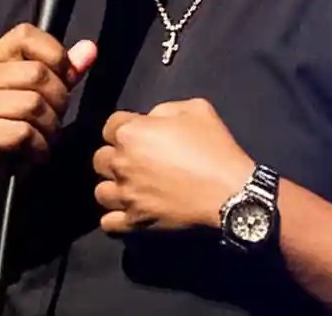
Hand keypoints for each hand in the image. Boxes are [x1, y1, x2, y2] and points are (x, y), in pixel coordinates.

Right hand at [0, 24, 97, 200]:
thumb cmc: (10, 138)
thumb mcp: (36, 100)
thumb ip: (62, 74)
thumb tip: (90, 49)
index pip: (24, 35)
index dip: (54, 53)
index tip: (63, 78)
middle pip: (37, 73)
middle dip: (58, 101)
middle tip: (52, 122)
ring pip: (34, 104)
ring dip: (50, 129)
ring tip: (42, 140)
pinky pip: (25, 133)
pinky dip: (39, 148)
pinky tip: (31, 155)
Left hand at [91, 98, 254, 233]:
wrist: (230, 193)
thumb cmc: (215, 149)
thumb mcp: (197, 109)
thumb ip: (165, 109)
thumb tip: (151, 118)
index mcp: (132, 133)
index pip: (111, 125)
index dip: (127, 127)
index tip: (142, 134)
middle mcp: (122, 163)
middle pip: (100, 158)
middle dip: (116, 156)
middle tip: (138, 161)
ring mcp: (126, 195)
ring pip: (101, 191)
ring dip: (114, 187)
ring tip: (131, 188)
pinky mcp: (134, 222)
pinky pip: (108, 223)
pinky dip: (115, 218)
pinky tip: (129, 212)